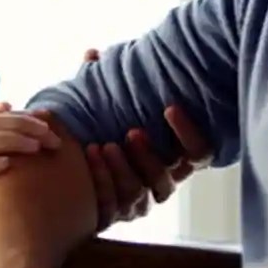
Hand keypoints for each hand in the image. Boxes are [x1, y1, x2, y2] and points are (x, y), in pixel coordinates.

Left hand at [80, 48, 213, 229]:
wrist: (68, 167)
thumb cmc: (99, 129)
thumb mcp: (104, 105)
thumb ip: (105, 81)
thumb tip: (93, 53)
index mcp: (172, 158)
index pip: (200, 153)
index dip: (189, 133)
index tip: (169, 107)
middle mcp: (159, 183)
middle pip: (167, 180)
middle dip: (149, 157)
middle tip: (131, 132)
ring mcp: (137, 202)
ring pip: (139, 194)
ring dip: (122, 169)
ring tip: (102, 146)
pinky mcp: (113, 214)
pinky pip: (111, 206)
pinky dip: (101, 180)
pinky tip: (89, 157)